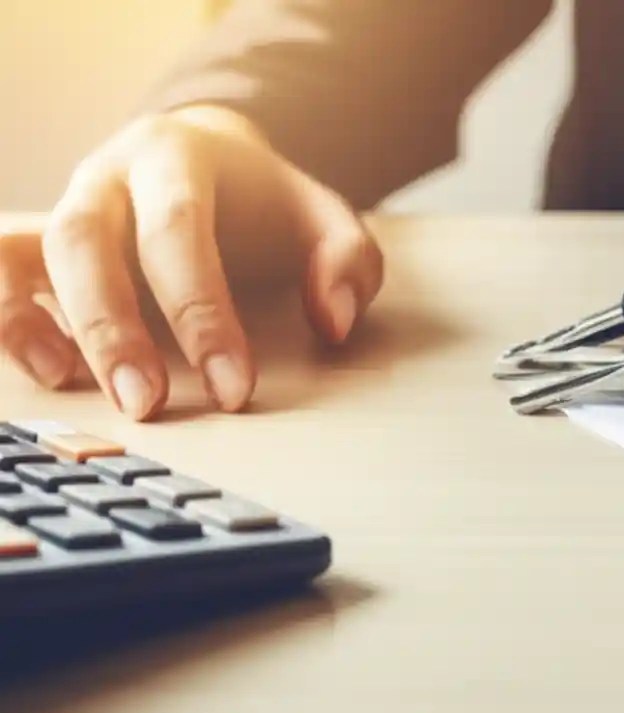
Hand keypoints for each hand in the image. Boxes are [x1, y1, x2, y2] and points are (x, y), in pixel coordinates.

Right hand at [0, 105, 383, 419]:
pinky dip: (11, 317)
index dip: (202, 311)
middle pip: (87, 240)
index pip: (179, 229)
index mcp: (179, 155)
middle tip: (149, 404)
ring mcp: (65, 203)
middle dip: (115, 327)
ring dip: (46, 324)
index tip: (233, 386)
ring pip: (31, 252)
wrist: (211, 158)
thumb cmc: (268, 206)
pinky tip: (49, 370)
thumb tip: (334, 321)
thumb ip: (347, 263)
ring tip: (77, 389)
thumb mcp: (326, 221)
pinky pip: (1, 267)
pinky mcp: (39, 239)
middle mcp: (108, 173)